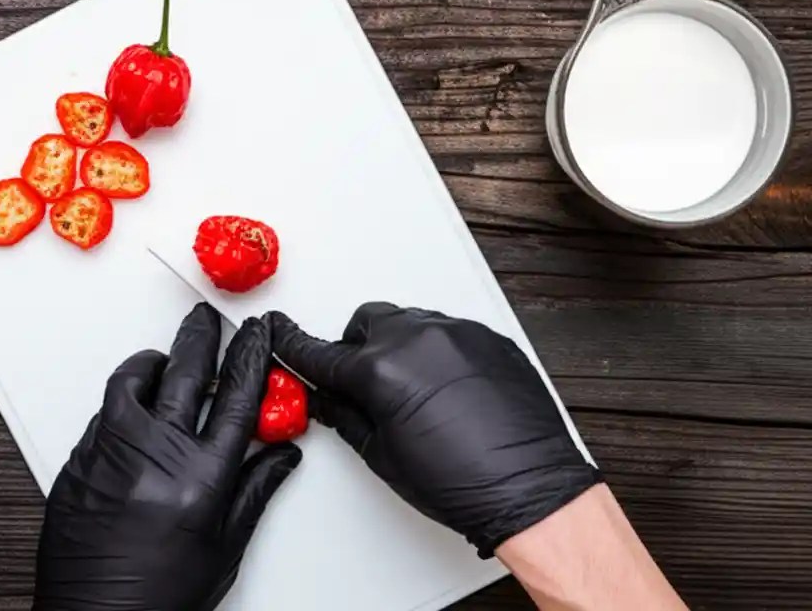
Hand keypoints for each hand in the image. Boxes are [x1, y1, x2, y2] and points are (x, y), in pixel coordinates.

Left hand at [33, 304, 301, 610]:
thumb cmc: (160, 596)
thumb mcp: (224, 546)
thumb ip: (254, 490)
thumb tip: (281, 455)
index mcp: (202, 476)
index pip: (235, 396)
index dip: (250, 356)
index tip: (256, 333)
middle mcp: (155, 455)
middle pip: (184, 372)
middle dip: (200, 337)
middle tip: (206, 319)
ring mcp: (110, 454)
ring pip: (131, 381)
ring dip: (153, 363)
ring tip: (164, 359)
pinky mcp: (78, 462)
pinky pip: (103, 413)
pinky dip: (122, 402)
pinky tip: (133, 410)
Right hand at [268, 302, 599, 557]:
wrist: (531, 488)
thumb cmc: (464, 483)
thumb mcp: (384, 455)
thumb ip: (347, 416)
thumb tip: (331, 399)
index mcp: (381, 370)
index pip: (321, 352)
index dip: (294, 344)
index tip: (281, 331)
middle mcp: (417, 340)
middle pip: (365, 323)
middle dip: (357, 349)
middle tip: (363, 386)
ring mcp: (456, 333)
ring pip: (407, 323)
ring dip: (398, 348)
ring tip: (413, 393)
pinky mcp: (488, 337)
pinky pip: (446, 332)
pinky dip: (435, 353)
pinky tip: (446, 390)